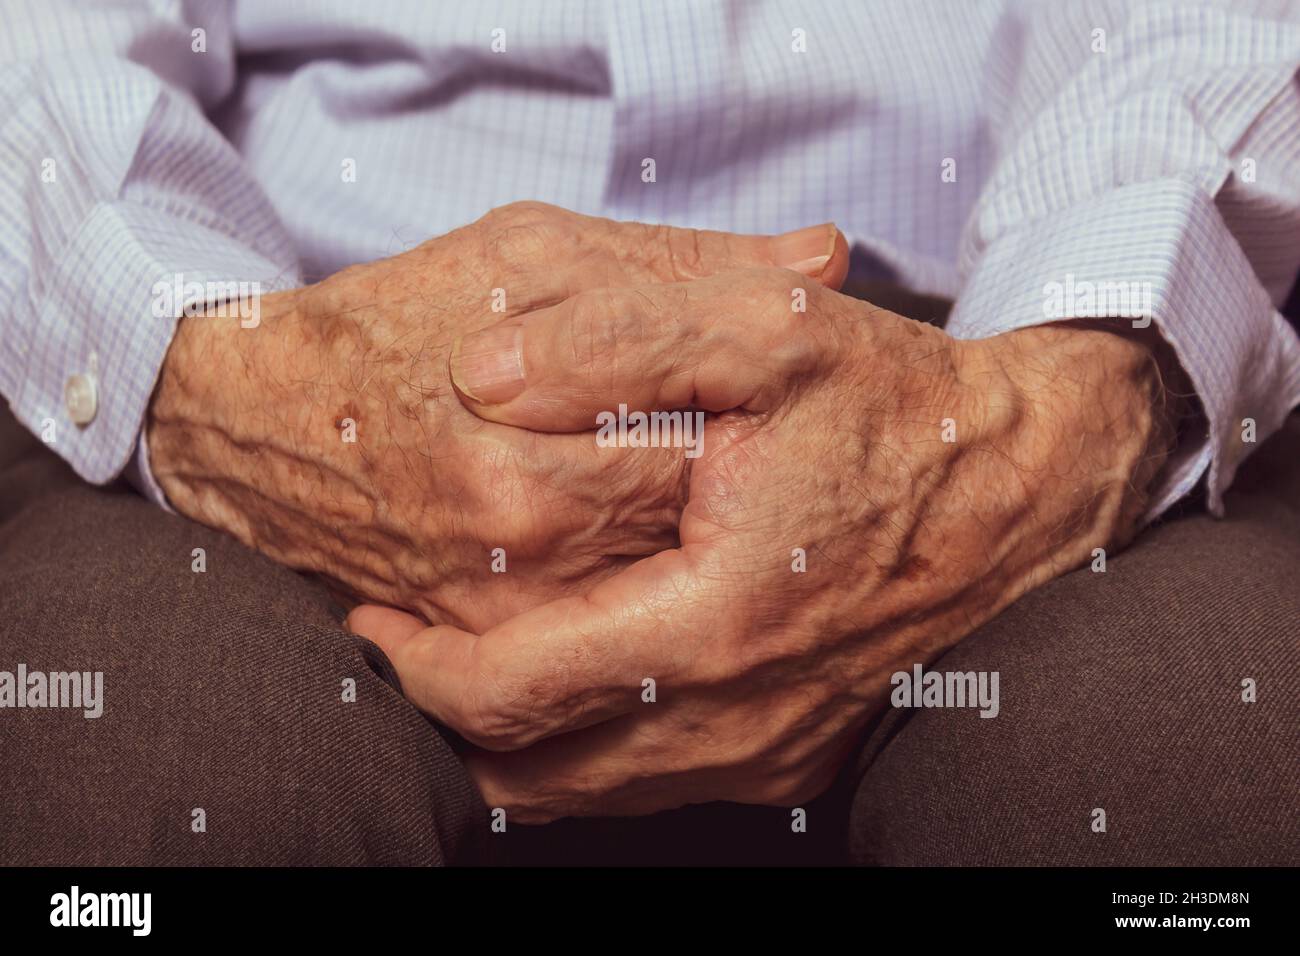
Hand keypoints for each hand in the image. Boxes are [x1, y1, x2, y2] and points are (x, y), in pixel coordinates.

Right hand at [147, 203, 847, 629]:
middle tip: (772, 461)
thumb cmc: (400, 320)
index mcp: (541, 450)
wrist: (258, 424)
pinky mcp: (481, 646)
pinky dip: (646, 595)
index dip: (768, 428)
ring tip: (721, 508)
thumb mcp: (533, 255)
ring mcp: (500, 616)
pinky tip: (663, 557)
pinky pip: (600, 639)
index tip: (787, 409)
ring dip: (704, 551)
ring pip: (660, 596)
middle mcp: (524, 551)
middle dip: (747, 496)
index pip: (716, 453)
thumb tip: (825, 260)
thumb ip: (680, 266)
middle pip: (698, 536)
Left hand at [348, 270, 1183, 819]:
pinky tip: (558, 687)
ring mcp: (765, 751)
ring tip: (455, 664)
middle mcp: (736, 716)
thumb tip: (483, 373)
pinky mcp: (789, 758)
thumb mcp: (767, 330)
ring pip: (581, 796)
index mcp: (713, 621)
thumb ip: (617, 340)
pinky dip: (577, 752)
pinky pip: (645, 790)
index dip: (415, 664)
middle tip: (391, 645)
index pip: (510, 689)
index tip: (368, 618)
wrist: (1020, 490)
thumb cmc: (895, 408)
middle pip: (528, 768)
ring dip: (502, 741)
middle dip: (441, 714)